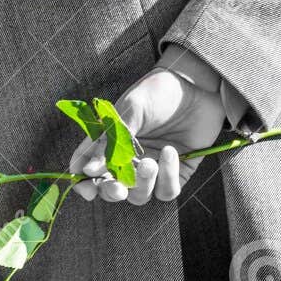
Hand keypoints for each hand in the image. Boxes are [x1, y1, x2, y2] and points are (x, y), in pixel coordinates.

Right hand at [69, 67, 225, 205]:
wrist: (196, 85)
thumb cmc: (159, 91)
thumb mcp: (131, 108)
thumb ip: (112, 139)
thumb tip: (90, 169)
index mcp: (110, 141)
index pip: (88, 167)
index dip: (83, 182)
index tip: (87, 188)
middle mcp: (128, 159)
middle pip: (111, 189)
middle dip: (111, 191)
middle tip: (118, 188)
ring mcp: (152, 169)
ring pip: (139, 196)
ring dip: (142, 183)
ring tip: (150, 162)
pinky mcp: (176, 173)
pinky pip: (167, 191)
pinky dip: (167, 176)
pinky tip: (170, 151)